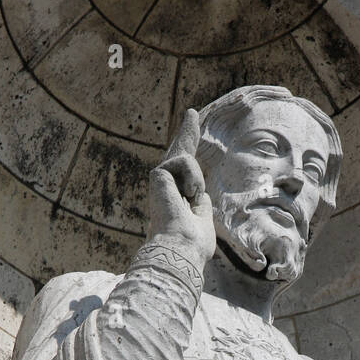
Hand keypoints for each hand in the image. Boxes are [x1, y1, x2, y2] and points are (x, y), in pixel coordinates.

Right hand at [149, 108, 215, 269]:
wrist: (181, 247)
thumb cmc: (193, 242)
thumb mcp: (202, 220)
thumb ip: (200, 206)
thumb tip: (202, 195)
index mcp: (177, 198)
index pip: (185, 172)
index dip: (189, 154)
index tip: (191, 137)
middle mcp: (167, 187)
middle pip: (179, 153)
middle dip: (187, 132)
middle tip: (192, 112)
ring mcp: (161, 180)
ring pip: (186, 157)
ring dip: (196, 179)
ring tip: (191, 198)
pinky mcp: (158, 173)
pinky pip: (185, 161)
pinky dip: (192, 177)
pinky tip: (187, 193)